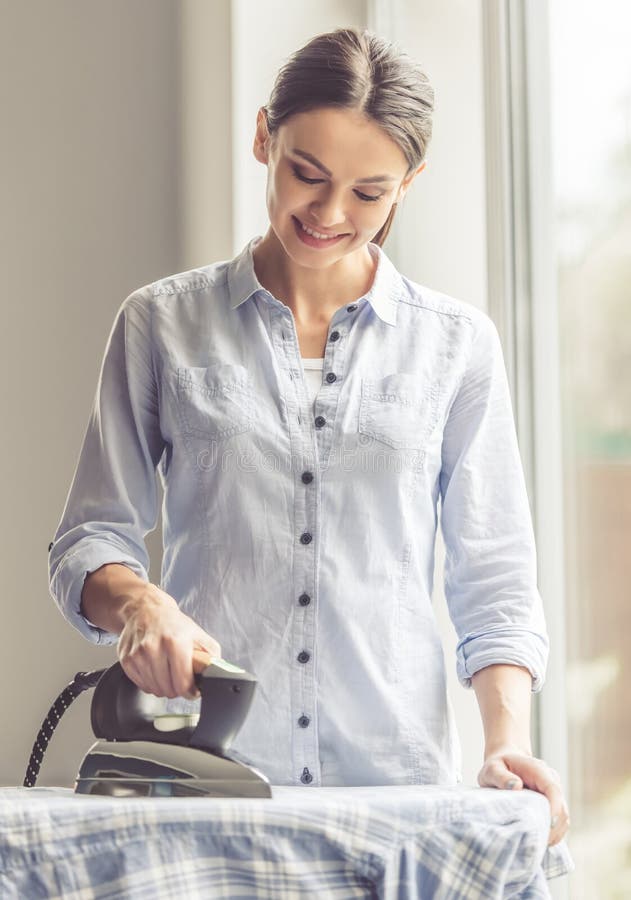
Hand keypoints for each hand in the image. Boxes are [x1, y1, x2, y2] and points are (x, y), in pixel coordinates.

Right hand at [116, 582, 220, 699]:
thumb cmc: (172, 623)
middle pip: (168, 689)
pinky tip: (156, 671)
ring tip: (168, 674)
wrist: (144, 609)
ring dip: (164, 688)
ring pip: (154, 690)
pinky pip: (141, 685)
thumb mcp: (197, 633)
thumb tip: (219, 672)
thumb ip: (211, 654)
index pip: (182, 683)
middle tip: (180, 681)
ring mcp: (138, 655)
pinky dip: (150, 684)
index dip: (190, 692)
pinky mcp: (126, 660)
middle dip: (177, 690)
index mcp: (175, 642)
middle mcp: (154, 648)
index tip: (193, 690)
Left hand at [477, 747, 570, 846]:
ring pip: (563, 819)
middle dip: (553, 828)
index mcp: (538, 770)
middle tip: (535, 842)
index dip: (554, 808)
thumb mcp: (492, 768)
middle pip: (562, 808)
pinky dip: (552, 834)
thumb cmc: (497, 766)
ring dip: (553, 834)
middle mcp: (550, 782)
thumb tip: (516, 786)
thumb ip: (501, 776)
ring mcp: (552, 795)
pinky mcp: (551, 805)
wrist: (504, 763)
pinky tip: (538, 841)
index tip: (548, 825)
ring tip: (535, 845)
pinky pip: (558, 823)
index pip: (553, 789)